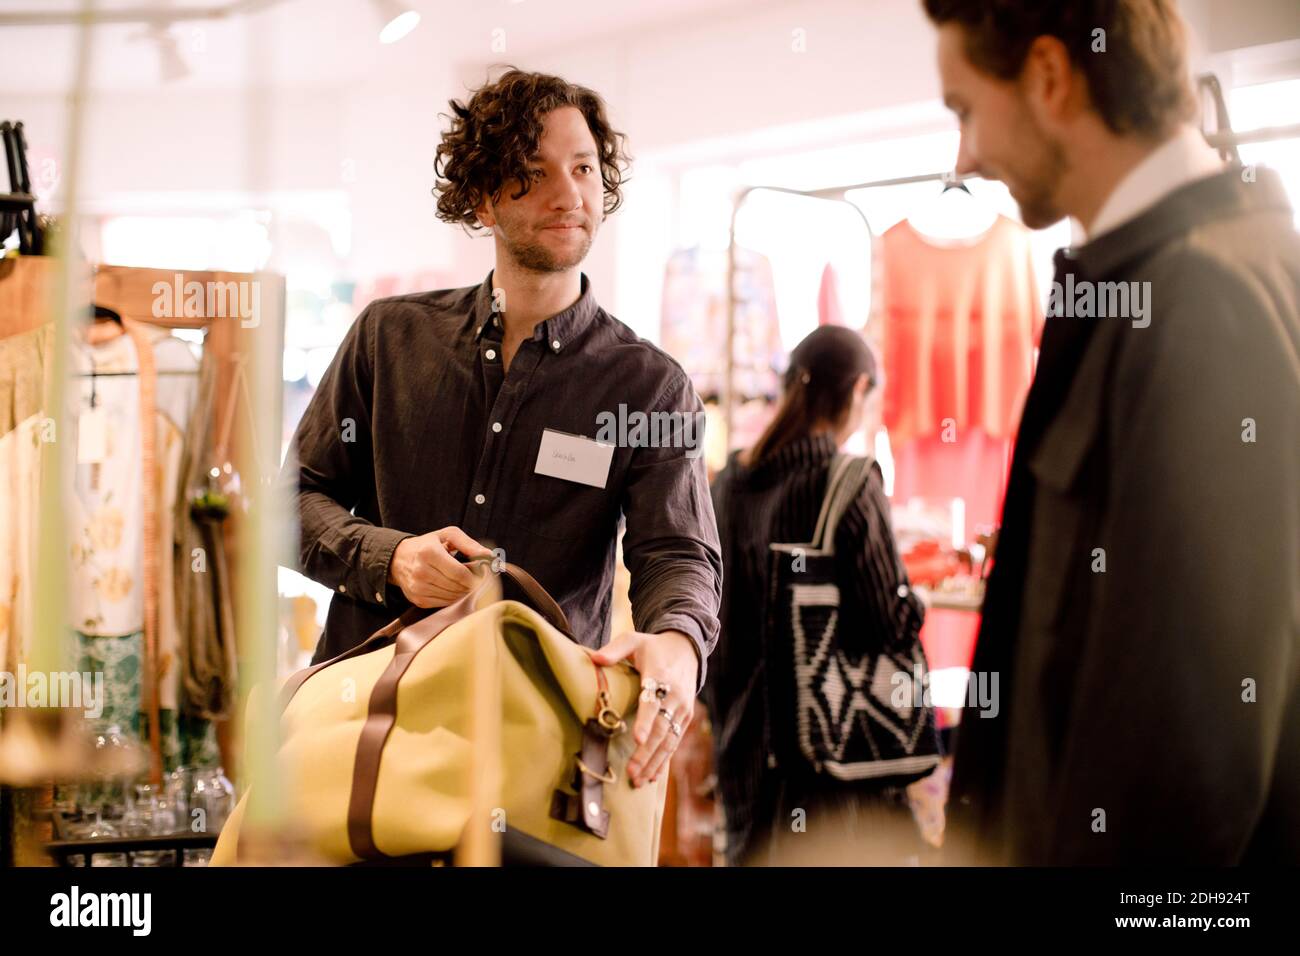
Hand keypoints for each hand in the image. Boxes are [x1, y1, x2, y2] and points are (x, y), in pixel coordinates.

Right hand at [387, 526, 492, 607]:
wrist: (397, 559)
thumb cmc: (426, 545)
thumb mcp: (447, 535)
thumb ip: (469, 544)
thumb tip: (488, 556)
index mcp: (429, 553)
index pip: (459, 573)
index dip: (475, 577)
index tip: (484, 574)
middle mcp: (421, 572)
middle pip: (457, 586)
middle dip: (472, 584)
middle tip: (478, 579)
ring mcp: (418, 588)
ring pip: (452, 597)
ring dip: (464, 592)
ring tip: (466, 582)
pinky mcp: (418, 600)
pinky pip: (444, 603)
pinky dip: (454, 598)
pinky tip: (455, 588)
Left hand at [589, 629, 698, 788]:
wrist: (687, 648)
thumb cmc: (653, 646)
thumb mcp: (634, 639)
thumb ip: (615, 649)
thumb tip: (594, 658)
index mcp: (660, 676)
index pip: (652, 702)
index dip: (645, 721)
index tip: (637, 739)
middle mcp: (674, 695)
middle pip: (661, 728)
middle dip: (646, 753)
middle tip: (631, 772)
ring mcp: (682, 709)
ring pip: (669, 740)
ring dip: (654, 762)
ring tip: (639, 781)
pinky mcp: (685, 717)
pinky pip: (675, 742)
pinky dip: (664, 760)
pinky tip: (653, 776)